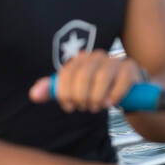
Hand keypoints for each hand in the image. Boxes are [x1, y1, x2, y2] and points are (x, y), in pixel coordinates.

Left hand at [28, 51, 145, 112]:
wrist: (129, 92)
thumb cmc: (97, 91)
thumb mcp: (74, 90)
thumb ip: (53, 90)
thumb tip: (33, 95)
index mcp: (80, 59)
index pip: (67, 73)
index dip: (64, 92)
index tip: (68, 107)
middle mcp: (97, 56)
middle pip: (83, 75)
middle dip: (80, 95)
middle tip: (83, 108)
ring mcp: (115, 61)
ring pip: (101, 77)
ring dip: (96, 97)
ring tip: (96, 107)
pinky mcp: (131, 68)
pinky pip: (121, 80)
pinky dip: (114, 95)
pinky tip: (110, 104)